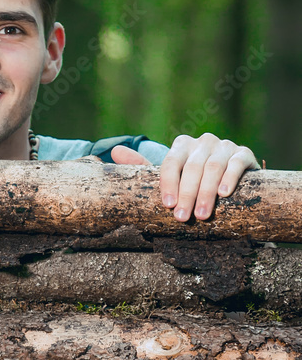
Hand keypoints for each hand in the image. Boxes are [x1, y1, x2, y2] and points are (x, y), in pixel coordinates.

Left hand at [110, 133, 260, 220]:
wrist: (229, 179)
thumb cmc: (192, 180)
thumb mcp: (169, 176)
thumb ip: (143, 166)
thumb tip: (114, 151)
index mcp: (182, 145)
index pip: (171, 162)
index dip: (169, 184)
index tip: (168, 206)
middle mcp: (203, 141)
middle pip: (193, 167)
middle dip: (188, 194)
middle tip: (184, 218)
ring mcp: (225, 145)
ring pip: (213, 166)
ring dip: (207, 192)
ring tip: (202, 215)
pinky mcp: (244, 153)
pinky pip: (237, 163)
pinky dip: (230, 177)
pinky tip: (224, 194)